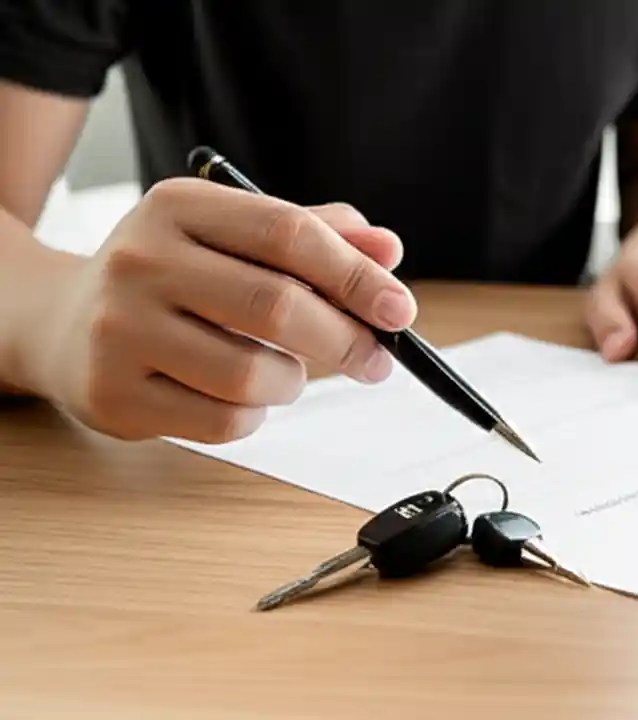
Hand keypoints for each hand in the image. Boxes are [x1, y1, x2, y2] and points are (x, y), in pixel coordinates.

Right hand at [29, 179, 414, 442]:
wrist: (63, 324)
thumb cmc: (174, 279)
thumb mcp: (234, 238)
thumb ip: (316, 237)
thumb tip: (388, 251)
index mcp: (180, 207)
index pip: (289, 232)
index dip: (357, 275)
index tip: (400, 310)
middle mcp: (141, 259)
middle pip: (278, 306)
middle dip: (346, 340)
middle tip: (376, 359)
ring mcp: (120, 328)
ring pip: (253, 375)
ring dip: (293, 382)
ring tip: (285, 373)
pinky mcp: (114, 393)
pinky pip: (223, 421)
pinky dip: (254, 415)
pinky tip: (239, 396)